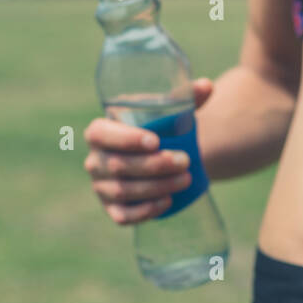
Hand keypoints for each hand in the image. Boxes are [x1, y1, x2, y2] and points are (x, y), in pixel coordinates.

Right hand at [83, 78, 212, 224]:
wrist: (159, 158)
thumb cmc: (159, 129)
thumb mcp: (168, 112)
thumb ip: (186, 97)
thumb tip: (206, 86)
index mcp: (100, 132)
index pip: (101, 134)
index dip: (125, 139)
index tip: (156, 141)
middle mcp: (95, 160)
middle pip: (118, 165)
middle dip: (154, 166)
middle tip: (185, 161)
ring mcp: (102, 187)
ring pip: (123, 191)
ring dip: (156, 187)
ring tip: (186, 179)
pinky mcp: (113, 209)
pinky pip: (123, 216)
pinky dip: (144, 211)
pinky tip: (167, 202)